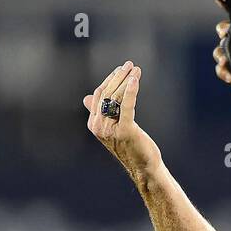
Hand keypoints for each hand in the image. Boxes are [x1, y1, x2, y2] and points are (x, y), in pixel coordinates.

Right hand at [83, 61, 162, 181]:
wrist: (143, 166)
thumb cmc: (130, 146)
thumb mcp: (113, 127)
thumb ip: (101, 112)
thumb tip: (87, 98)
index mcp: (94, 123)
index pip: (100, 94)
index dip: (110, 79)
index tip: (122, 69)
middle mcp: (99, 125)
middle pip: (107, 93)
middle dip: (119, 76)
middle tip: (130, 65)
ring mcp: (110, 128)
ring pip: (116, 97)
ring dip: (126, 80)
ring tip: (136, 69)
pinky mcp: (125, 130)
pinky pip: (127, 105)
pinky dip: (131, 90)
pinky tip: (135, 80)